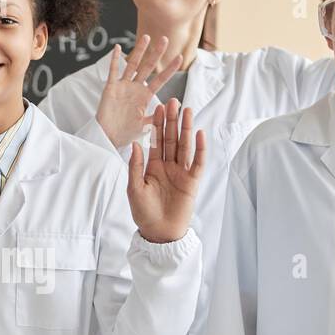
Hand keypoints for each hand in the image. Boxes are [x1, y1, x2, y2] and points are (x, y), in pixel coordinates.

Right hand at [94, 36, 183, 148]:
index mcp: (144, 96)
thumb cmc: (126, 133)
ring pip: (132, 65)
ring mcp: (123, 86)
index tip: (180, 57)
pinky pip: (113, 71)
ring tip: (146, 37)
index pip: (160, 80)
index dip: (169, 69)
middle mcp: (135, 88)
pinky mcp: (110, 88)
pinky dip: (115, 59)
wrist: (107, 137)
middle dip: (156, 53)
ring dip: (139, 51)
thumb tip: (176, 105)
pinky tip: (118, 48)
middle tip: (165, 39)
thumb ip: (159, 115)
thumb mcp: (146, 125)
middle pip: (148, 67)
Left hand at [127, 99, 204, 243]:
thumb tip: (135, 144)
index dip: (157, 125)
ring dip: (186, 128)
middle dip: (172, 120)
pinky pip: (197, 162)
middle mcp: (168, 166)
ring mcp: (181, 172)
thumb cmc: (143, 213)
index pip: (156, 141)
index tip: (158, 107)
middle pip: (172, 139)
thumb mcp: (134, 188)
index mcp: (153, 166)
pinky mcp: (192, 181)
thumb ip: (135, 166)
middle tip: (174, 101)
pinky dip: (199, 149)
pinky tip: (199, 134)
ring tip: (188, 110)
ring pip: (185, 146)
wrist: (159, 232)